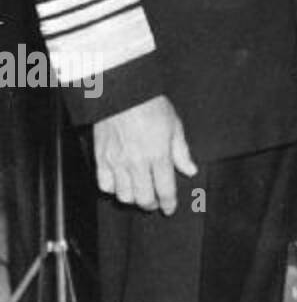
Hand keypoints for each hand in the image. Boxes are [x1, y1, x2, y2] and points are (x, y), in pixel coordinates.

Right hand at [93, 94, 196, 214]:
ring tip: (139, 193)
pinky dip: (113, 189)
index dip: (168, 203)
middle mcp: (137, 162)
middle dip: (151, 204)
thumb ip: (181, 152)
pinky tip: (120, 184)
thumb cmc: (150, 106)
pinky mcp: (100, 158)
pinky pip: (104, 185)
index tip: (170, 208)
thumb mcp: (175, 125)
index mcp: (158, 154)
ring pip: (124, 195)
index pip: (165, 189)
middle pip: (143, 197)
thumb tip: (190, 170)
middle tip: (155, 202)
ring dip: (133, 198)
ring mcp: (117, 162)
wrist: (123, 93)